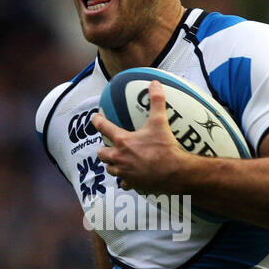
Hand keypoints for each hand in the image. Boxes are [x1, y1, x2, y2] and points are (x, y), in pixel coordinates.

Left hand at [92, 79, 190, 193]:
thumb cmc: (165, 148)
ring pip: (110, 170)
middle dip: (103, 149)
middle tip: (108, 146)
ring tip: (117, 161)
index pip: (103, 128)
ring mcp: (125, 172)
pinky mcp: (133, 184)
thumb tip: (155, 84)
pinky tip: (130, 178)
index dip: (97, 121)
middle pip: (102, 153)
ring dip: (112, 165)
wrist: (174, 172)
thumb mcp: (160, 122)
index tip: (94, 118)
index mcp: (123, 141)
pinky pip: (124, 183)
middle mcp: (119, 158)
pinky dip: (125, 180)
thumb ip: (156, 101)